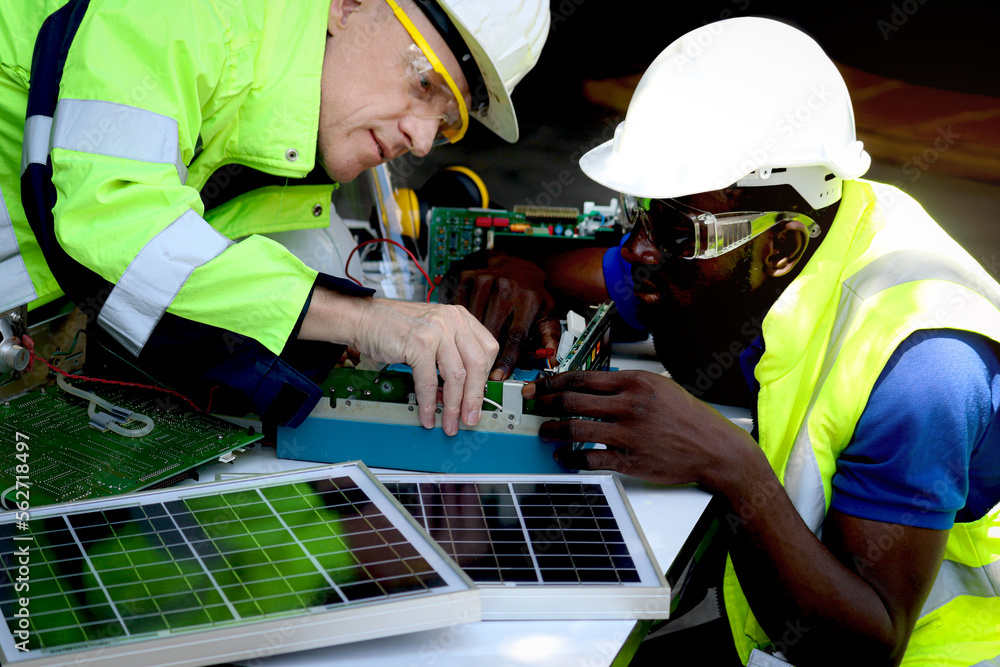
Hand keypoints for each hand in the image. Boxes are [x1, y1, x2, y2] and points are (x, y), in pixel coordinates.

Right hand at [301, 289, 497, 434]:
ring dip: (454, 406)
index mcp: (460, 316)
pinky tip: (428, 415)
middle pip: (477, 365)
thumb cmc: (394, 328)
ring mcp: (436, 330)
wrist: (363, 319)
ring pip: (456, 376)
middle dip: (475, 398)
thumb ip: (451, 351)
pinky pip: (429, 381)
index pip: (488, 349)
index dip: (486, 376)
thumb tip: (464, 389)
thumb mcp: (433, 330)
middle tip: (471, 419)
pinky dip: (430, 403)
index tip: (480, 396)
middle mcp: (452, 320)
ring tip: (450, 424)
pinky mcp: (419, 343)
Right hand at [440, 253, 560, 380]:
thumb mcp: (546, 314)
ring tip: (472, 347)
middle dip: (487, 352)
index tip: (498, 376)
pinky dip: (461, 320)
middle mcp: (507, 288)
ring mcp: (485, 280)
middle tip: (483, 366)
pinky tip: (465, 326)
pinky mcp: (468, 277)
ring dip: (472, 337)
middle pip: (491, 332)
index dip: (506, 360)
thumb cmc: (531, 293)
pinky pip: (460, 308)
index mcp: (528, 300)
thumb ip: (550, 338)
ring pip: (473, 322)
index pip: (516, 337)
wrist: (515, 263)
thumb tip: (551, 361)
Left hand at [524, 370, 757, 487]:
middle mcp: (630, 405)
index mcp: (636, 382)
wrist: (716, 449)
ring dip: (552, 430)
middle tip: (532, 406)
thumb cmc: (690, 418)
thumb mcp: (661, 387)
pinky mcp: (630, 460)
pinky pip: (590, 458)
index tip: (538, 386)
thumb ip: (628, 385)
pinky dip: (570, 458)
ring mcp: (629, 434)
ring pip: (575, 429)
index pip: (582, 378)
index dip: (553, 382)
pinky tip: (563, 457)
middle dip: (544, 403)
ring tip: (543, 431)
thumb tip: (592, 386)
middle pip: (572, 401)